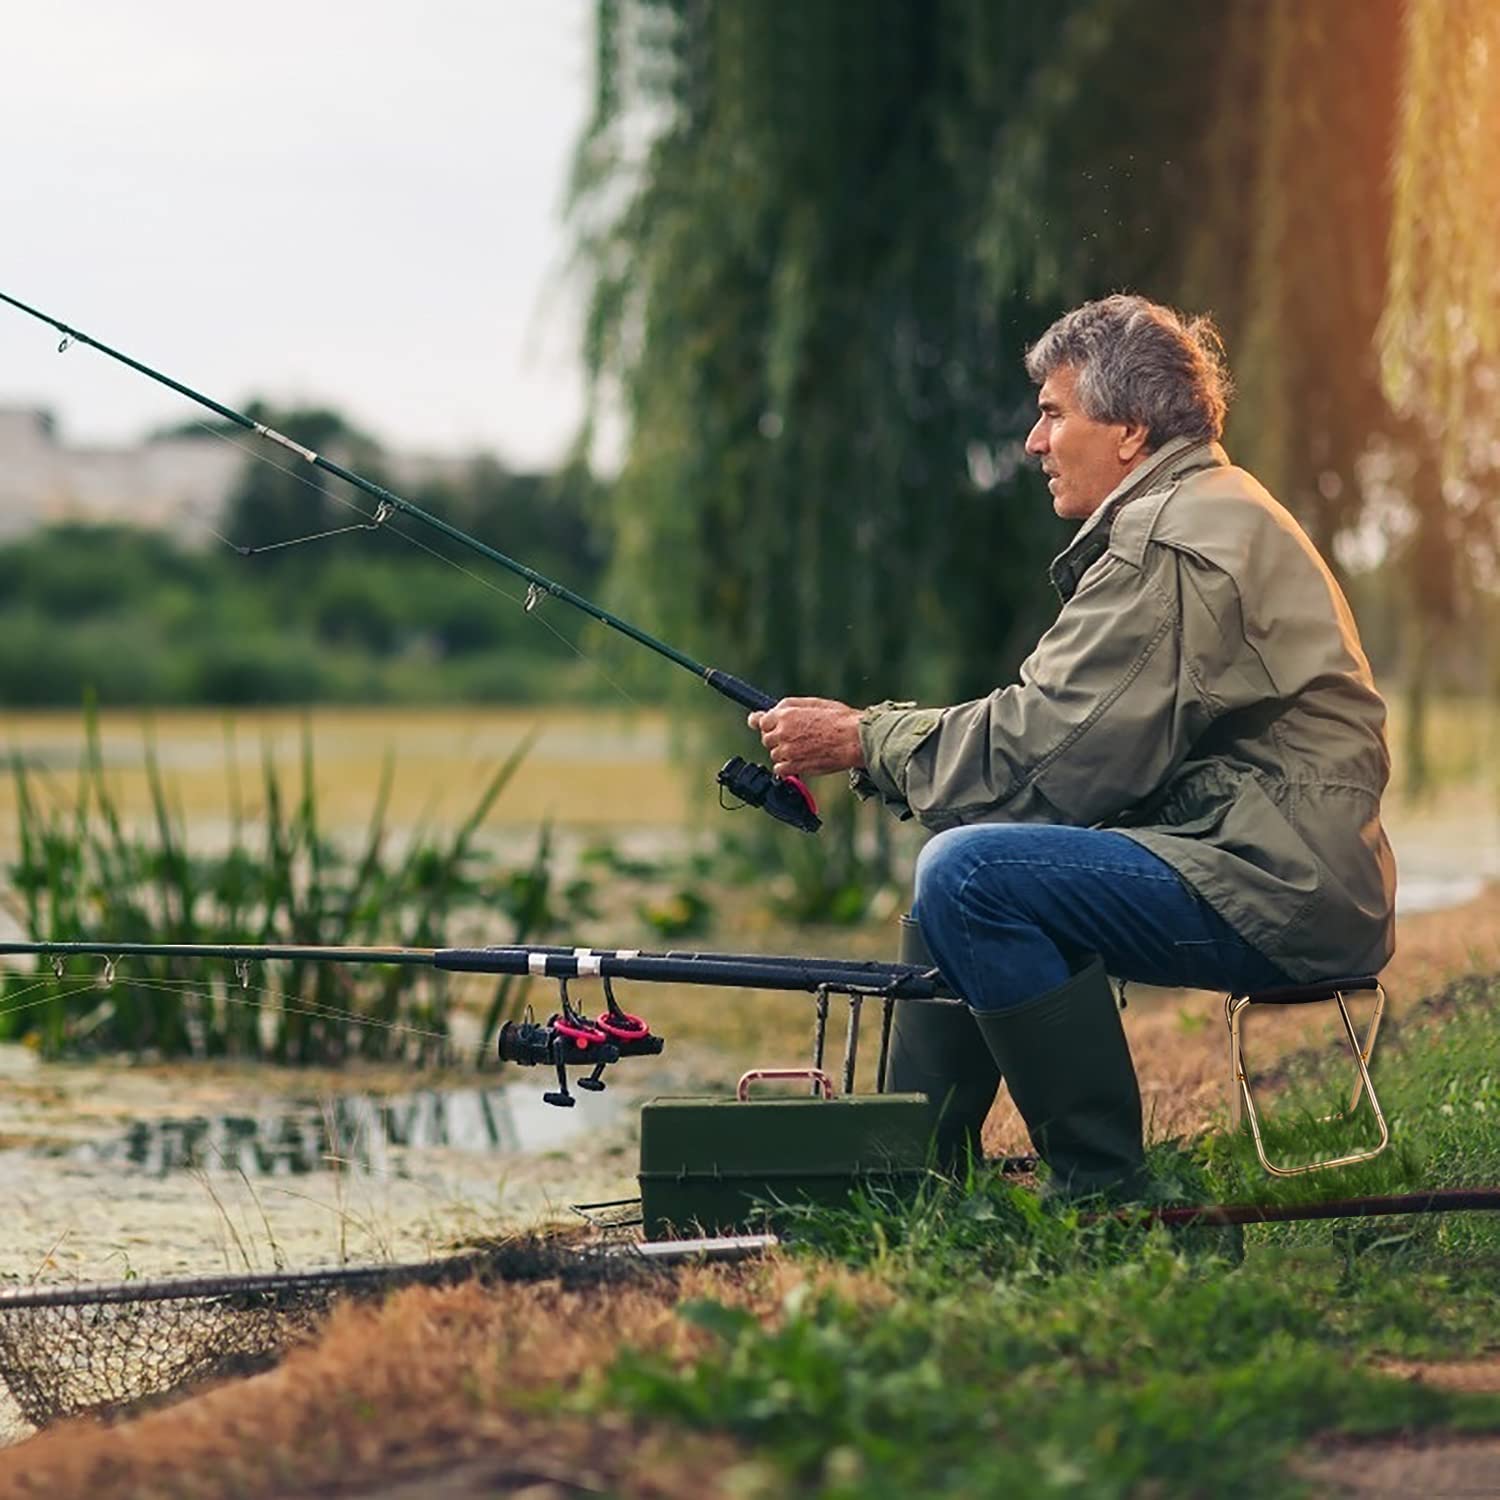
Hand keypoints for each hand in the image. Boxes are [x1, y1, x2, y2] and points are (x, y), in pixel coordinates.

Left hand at [747, 696, 864, 778]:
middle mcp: (783, 733)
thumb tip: (770, 710)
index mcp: (786, 714)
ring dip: (784, 753)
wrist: (854, 739)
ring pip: (774, 754)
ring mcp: (788, 751)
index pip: (761, 721)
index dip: (766, 723)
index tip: (767, 725)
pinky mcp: (795, 767)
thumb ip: (788, 707)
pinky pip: (780, 770)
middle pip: (766, 739)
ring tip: (804, 748)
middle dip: (777, 738)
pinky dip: (787, 767)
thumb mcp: (813, 703)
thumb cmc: (839, 720)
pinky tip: (800, 760)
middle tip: (795, 737)